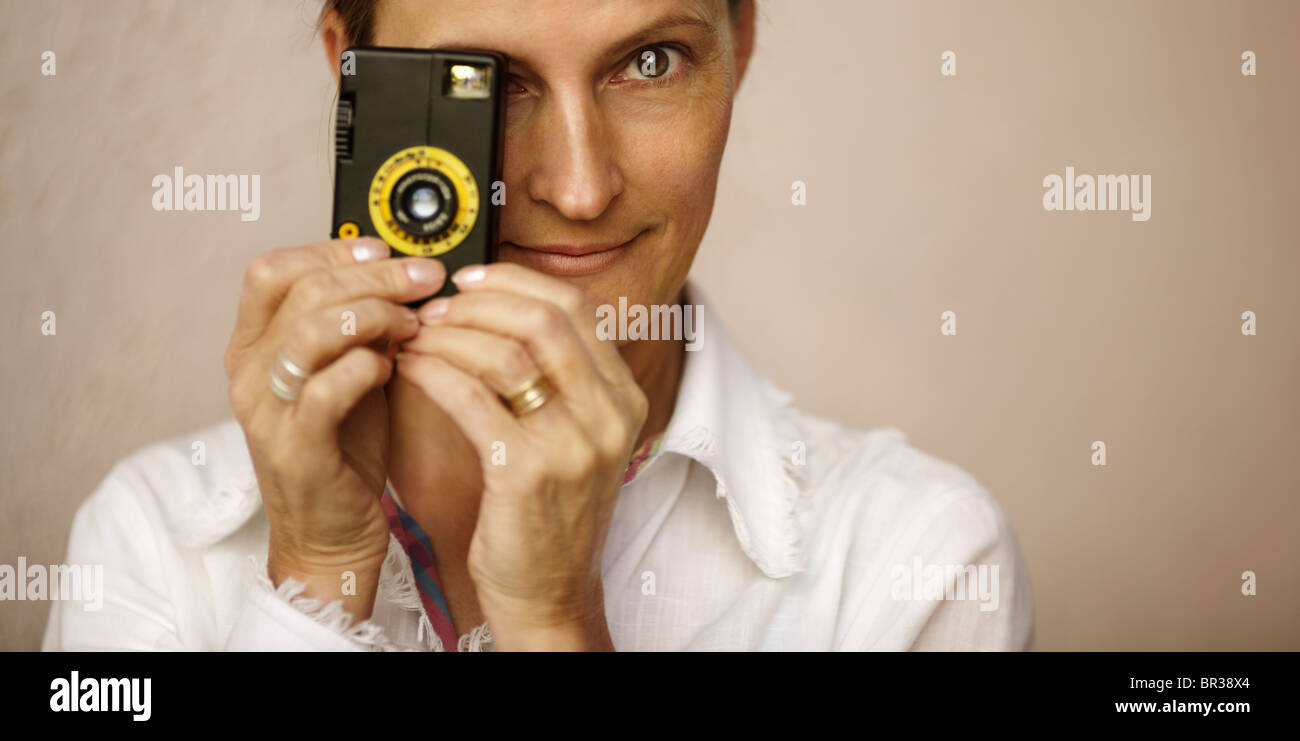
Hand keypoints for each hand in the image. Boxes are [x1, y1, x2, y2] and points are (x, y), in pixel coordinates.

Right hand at [223, 238, 444, 619]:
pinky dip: (364, 367)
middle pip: (301, 291)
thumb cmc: (344, 449)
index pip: (273, 270)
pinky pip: (324, 390)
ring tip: (413, 324)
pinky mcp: (294, 448)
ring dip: (373, 315)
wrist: (330, 532)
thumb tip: (404, 277)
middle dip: (373, 276)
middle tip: (424, 279)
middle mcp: (248, 372)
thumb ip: (365, 327)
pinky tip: (391, 367)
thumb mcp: (351, 372)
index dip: (331, 250)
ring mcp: (266, 411)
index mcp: (255, 345)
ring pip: (309, 332)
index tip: (387, 250)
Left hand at [395, 263, 647, 649]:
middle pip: (543, 318)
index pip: (574, 307)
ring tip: (415, 338)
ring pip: (506, 352)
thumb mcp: (575, 439)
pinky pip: (472, 398)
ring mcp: (574, 443)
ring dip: (448, 336)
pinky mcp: (529, 471)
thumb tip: (504, 311)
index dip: (515, 282)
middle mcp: (609, 413)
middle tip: (433, 308)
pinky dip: (433, 373)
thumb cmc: (548, 514)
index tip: (469, 281)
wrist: (549, 593)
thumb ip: (559, 380)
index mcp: (622, 397)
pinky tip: (410, 370)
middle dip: (477, 303)